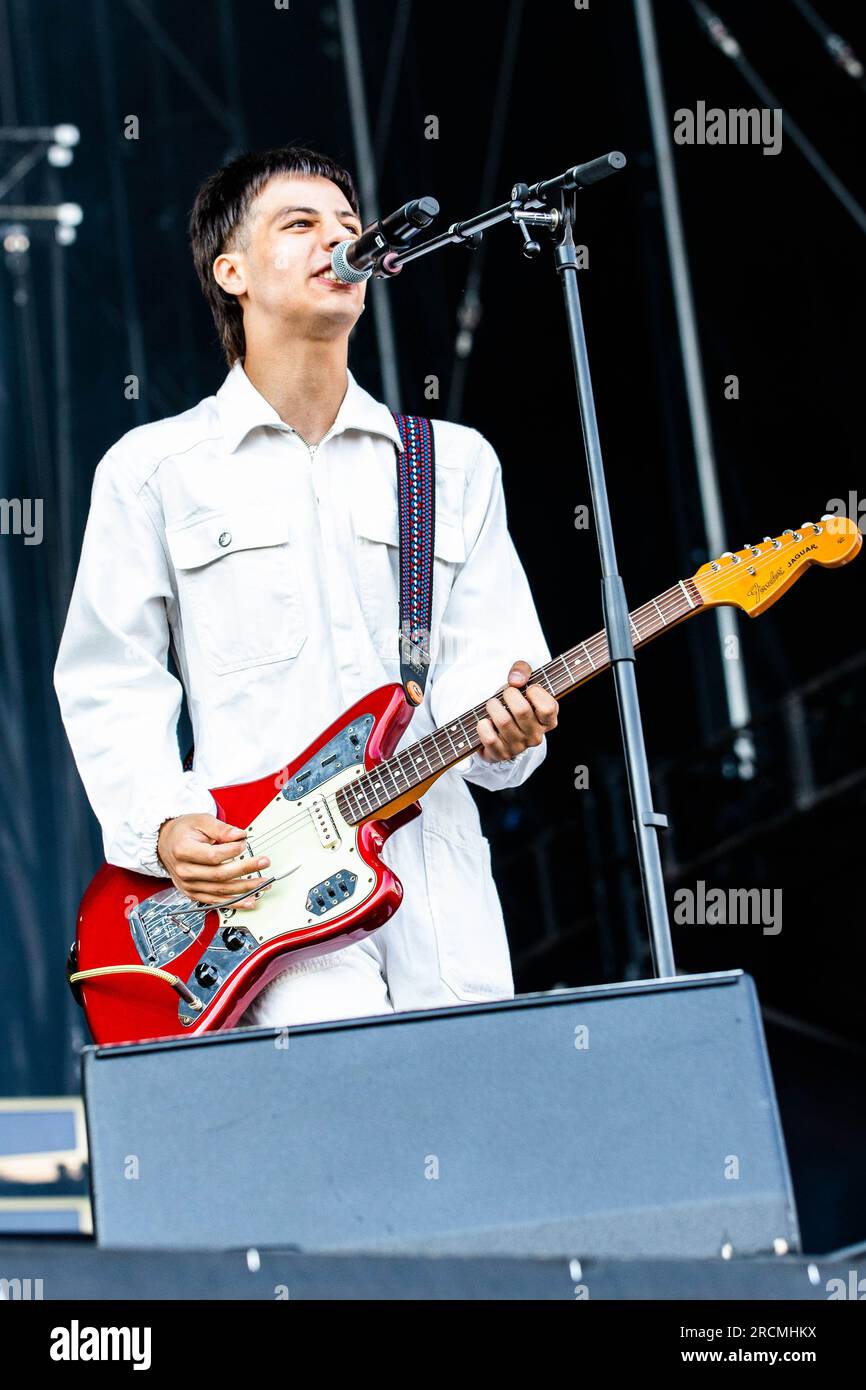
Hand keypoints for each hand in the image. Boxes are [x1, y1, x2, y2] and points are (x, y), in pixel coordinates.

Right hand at [156, 813, 272, 909]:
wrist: (167, 843)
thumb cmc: (183, 831)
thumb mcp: (201, 821)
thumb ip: (221, 829)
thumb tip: (240, 835)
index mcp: (183, 851)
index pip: (213, 856)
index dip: (232, 850)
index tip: (244, 843)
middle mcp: (184, 871)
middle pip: (219, 875)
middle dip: (245, 870)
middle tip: (264, 863)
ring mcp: (188, 885)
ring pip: (220, 891)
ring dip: (244, 889)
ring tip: (263, 884)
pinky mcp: (193, 894)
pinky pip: (216, 902)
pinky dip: (234, 903)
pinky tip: (249, 901)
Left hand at [475, 659, 558, 763]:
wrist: (497, 727)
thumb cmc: (513, 702)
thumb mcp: (522, 682)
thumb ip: (522, 670)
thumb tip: (515, 680)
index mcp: (548, 721)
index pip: (548, 708)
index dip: (535, 693)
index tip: (528, 688)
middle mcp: (536, 736)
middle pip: (522, 710)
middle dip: (508, 694)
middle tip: (505, 694)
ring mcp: (519, 747)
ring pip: (503, 721)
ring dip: (493, 706)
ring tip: (493, 705)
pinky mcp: (501, 753)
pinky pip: (490, 738)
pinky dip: (483, 725)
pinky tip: (485, 722)